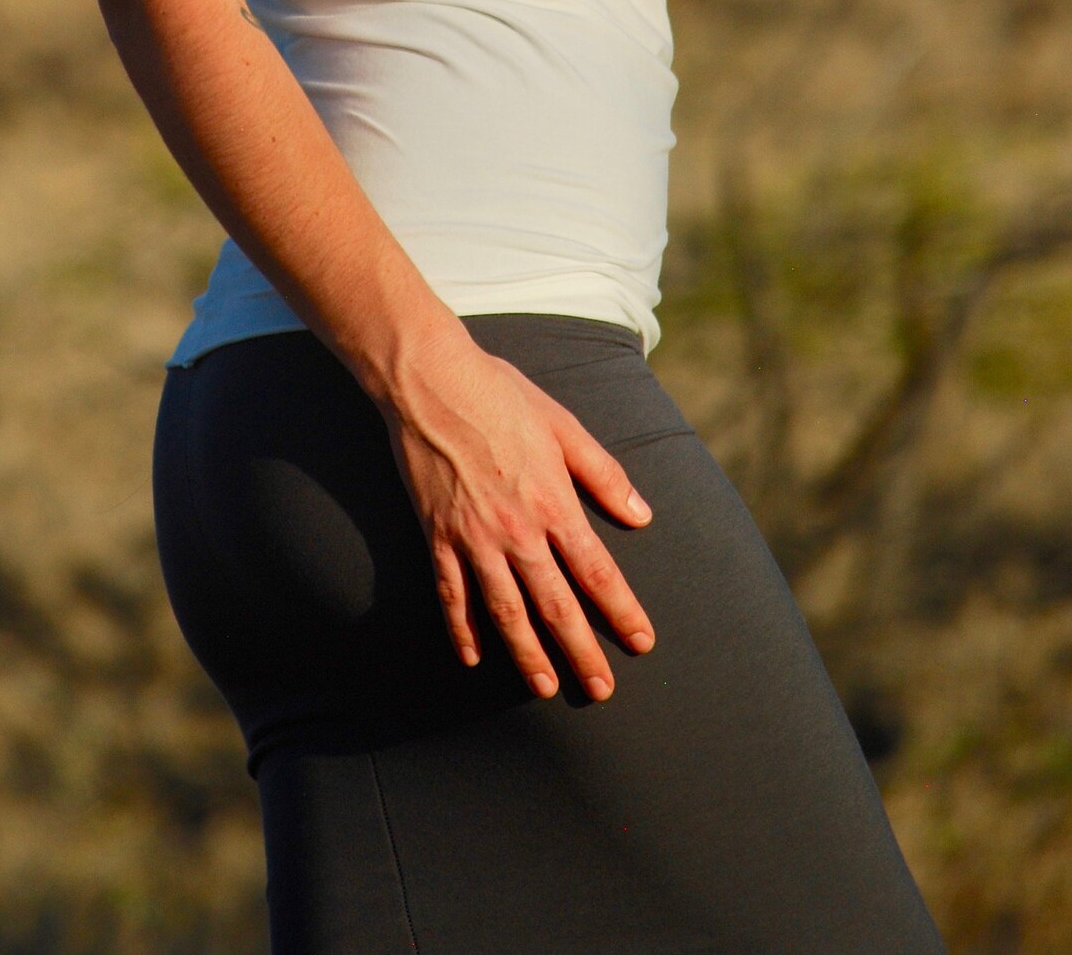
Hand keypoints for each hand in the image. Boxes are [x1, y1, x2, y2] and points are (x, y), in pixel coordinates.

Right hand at [380, 331, 654, 701]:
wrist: (431, 381)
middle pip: (554, 604)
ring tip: (543, 686)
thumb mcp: (563, 425)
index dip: (621, 611)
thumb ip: (603, 474)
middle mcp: (516, 530)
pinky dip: (461, 628)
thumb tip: (640, 516)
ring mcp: (473, 537)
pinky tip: (472, 656)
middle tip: (600, 689)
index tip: (640, 642)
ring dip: (526, 652)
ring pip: (504, 610)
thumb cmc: (501, 394)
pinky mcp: (437, 535)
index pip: (595, 571)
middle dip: (580, 650)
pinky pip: (451, 593)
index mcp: (553, 502)